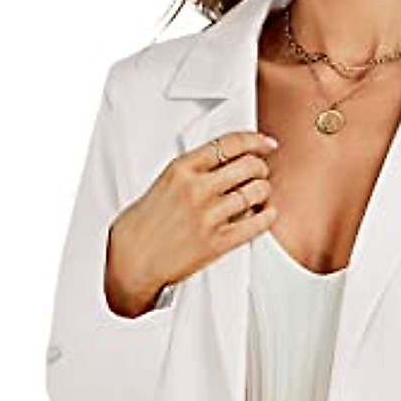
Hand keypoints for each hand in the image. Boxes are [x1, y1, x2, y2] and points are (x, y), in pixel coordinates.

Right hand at [104, 129, 279, 317]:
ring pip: (256, 192)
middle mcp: (197, 189)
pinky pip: (256, 224)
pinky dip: (267, 216)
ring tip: (260, 194)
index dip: (255, 141)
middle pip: (249, 165)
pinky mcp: (217, 242)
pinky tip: (267, 213)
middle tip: (260, 173)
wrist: (133, 259)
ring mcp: (208, 216)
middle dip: (260, 167)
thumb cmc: (144, 224)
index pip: (229, 144)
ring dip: (264, 191)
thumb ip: (193, 171)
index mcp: (181, 169)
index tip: (266, 144)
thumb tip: (227, 162)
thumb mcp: (164, 183)